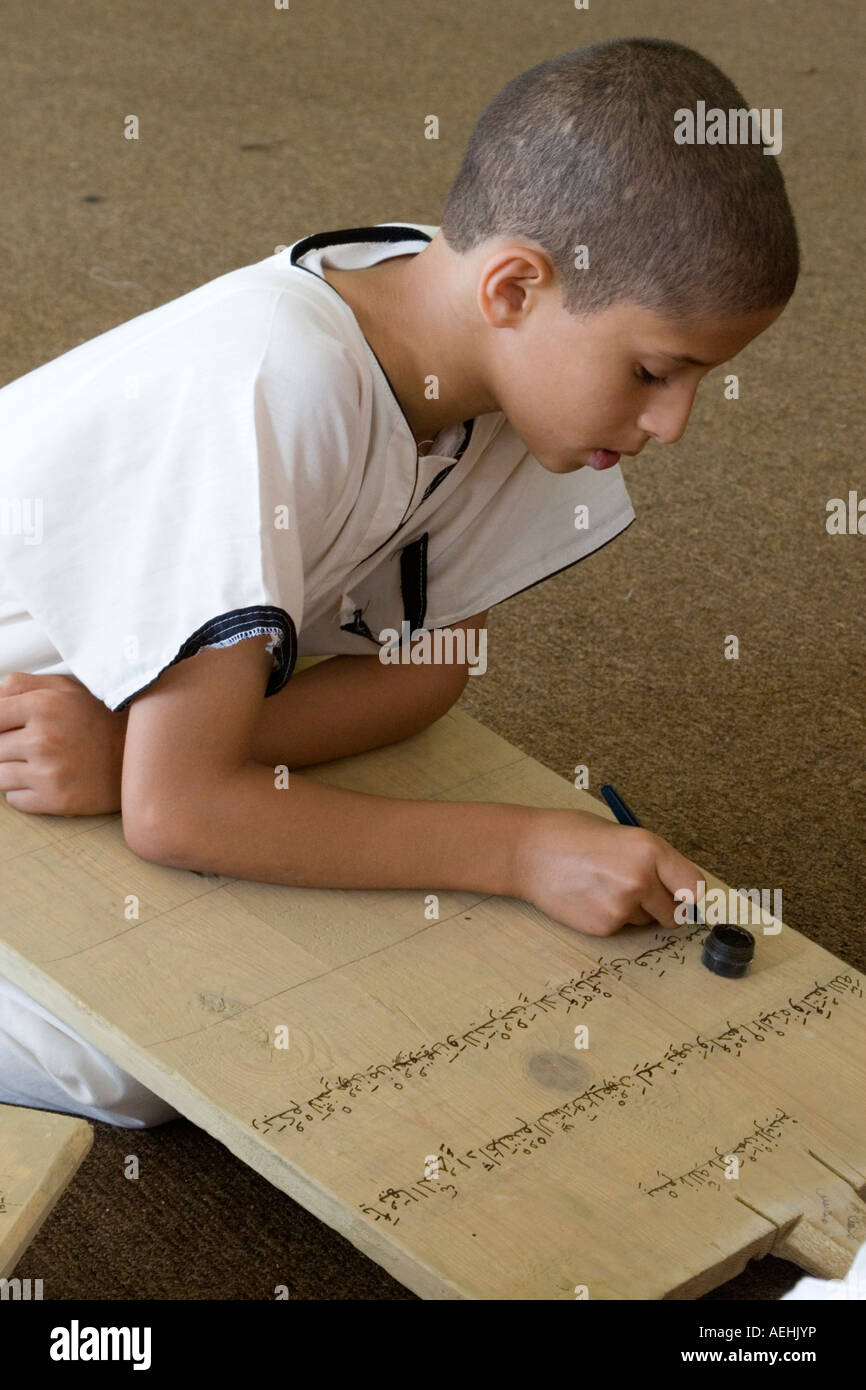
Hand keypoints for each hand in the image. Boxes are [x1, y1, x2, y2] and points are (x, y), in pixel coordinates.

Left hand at [0, 672, 127, 815]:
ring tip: (39, 764)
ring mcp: (48, 772)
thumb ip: (20, 686)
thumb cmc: (99, 718)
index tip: (8, 731)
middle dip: (6, 748)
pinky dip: (23, 792)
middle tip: (31, 747)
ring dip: (11, 771)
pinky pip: (14, 799)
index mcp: (42, 705)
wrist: (140, 755)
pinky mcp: (55, 800)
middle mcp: (42, 739)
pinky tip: (47, 781)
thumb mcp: (64, 687)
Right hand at [515, 807, 703, 935]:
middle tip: (636, 890)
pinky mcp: (603, 927)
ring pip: (646, 921)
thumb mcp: (622, 835)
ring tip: (601, 885)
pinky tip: (587, 897)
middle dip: (662, 906)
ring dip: (633, 910)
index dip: (691, 895)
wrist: (527, 851)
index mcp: (650, 850)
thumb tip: (680, 889)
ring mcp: (621, 907)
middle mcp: (641, 880)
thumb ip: (653, 860)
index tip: (686, 898)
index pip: (695, 887)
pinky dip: (609, 917)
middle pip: (675, 912)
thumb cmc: (572, 835)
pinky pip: (620, 927)